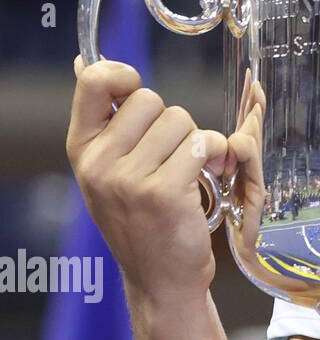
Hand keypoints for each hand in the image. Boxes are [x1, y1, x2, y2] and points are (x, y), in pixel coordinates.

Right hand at [66, 56, 256, 303]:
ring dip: (199, 143)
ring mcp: (128, 179)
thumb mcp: (110, 168)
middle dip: (174, 122)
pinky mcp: (163, 193)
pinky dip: (215, 158)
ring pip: (183, 122)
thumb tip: (84, 62)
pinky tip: (206, 182)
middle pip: (152, 100)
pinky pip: (204, 145)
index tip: (136, 91)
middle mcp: (98, 163)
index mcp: (82, 149)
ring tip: (190, 173)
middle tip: (172, 157)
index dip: (123, 75)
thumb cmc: (142, 218)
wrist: (161, 277)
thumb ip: (105, 120)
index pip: (94, 82)